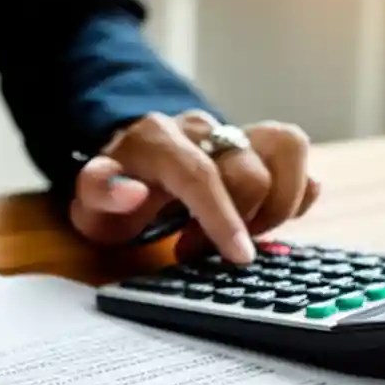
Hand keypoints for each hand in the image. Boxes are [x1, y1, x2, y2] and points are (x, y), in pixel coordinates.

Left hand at [69, 111, 319, 263]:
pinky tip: (269, 218)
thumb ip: (100, 193)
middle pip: (249, 172)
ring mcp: (233, 131)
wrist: (126, 165)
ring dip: (277, 204)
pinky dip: (296, 190)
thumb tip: (131, 191)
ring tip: (244, 233)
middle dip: (235, 224)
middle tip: (196, 250)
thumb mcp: (89, 202)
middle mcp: (201, 129)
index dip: (223, 217)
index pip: (200, 174)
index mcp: (156, 139)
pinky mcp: (257, 143)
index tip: (238, 256)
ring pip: (287, 148)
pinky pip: (295, 153)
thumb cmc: (112, 191)